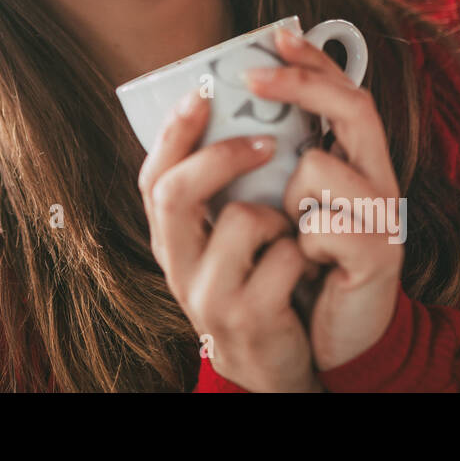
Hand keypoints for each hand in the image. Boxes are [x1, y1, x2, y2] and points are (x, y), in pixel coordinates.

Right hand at [138, 89, 321, 391]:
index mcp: (171, 237)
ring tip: (289, 231)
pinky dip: (304, 253)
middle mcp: (177, 264)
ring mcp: (206, 295)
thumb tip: (238, 110)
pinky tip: (307, 267)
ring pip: (239, 221)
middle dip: (220, 155)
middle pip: (172, 192)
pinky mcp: (246, 319)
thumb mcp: (225, 239)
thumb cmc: (258, 284)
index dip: (173, 131)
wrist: (277, 367)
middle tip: (265, 141)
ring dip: (278, 216)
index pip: (152, 175)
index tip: (202, 93)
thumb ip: (221, 190)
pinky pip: (284, 259)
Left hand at [243, 28, 404, 372]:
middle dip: (300, 83)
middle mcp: (379, 178)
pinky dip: (302, 244)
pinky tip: (312, 265)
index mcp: (356, 163)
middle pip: (353, 106)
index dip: (317, 60)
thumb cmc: (302, 266)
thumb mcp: (284, 205)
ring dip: (289, 200)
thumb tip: (232, 109)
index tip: (278, 34)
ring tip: (295, 234)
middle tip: (251, 73)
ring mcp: (384, 214)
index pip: (345, 94)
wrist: (330, 340)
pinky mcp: (380, 253)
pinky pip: (321, 224)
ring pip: (318, 168)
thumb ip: (275, 162)